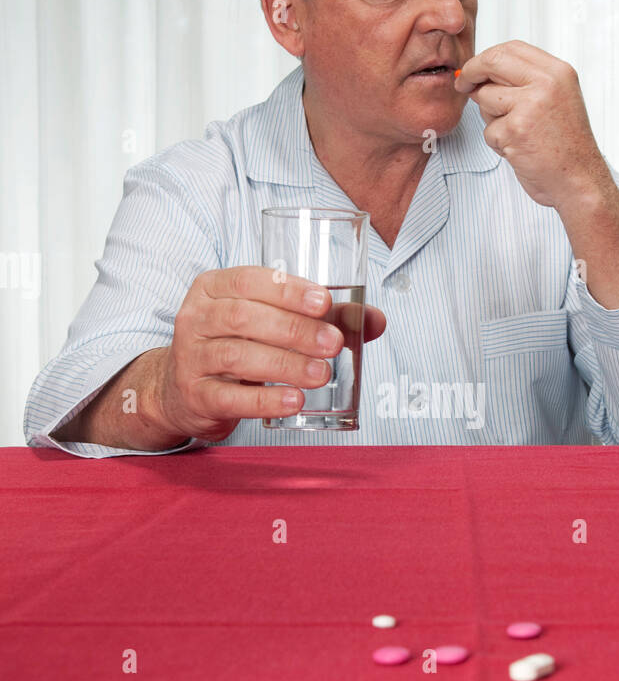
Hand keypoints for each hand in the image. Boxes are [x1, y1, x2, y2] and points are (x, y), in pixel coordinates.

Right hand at [154, 267, 385, 441]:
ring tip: (322, 375)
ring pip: (238, 356)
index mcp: (213, 287)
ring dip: (286, 365)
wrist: (182, 389)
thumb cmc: (236, 344)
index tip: (324, 303)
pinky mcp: (196, 396)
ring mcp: (191, 358)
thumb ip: (320, 318)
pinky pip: (231, 397)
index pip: (248, 280)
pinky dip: (266, 400)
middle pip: (244, 317)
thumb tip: (374, 320)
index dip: (287, 291)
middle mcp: (196, 318)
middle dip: (295, 330)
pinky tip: (294, 401)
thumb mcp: (268, 322)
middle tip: (333, 344)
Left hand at [454, 40, 613, 209]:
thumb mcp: (557, 100)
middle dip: (471, 73)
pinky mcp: (515, 130)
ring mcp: (530, 106)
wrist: (579, 180)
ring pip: (484, 98)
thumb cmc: (566, 146)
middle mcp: (546, 84)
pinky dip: (497, 142)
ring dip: (490, 118)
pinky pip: (488, 129)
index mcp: (557, 72)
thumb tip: (483, 74)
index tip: (474, 69)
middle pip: (493, 62)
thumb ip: (525, 82)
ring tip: (516, 133)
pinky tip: (518, 149)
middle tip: (463, 86)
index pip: (512, 48)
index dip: (486, 57)